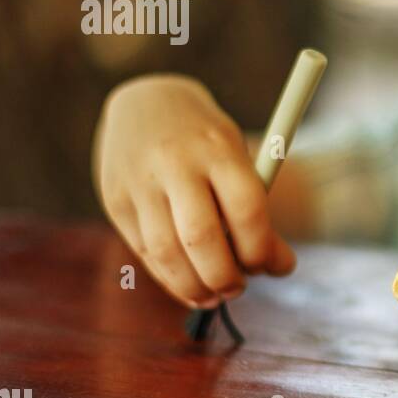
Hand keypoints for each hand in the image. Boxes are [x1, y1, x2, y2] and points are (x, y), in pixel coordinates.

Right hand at [93, 75, 295, 308]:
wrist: (146, 102)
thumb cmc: (208, 142)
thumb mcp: (238, 161)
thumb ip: (256, 212)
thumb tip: (282, 267)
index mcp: (218, 149)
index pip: (246, 208)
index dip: (261, 249)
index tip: (271, 265)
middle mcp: (175, 164)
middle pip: (202, 237)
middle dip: (226, 276)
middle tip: (239, 287)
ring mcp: (140, 182)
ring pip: (167, 252)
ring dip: (195, 286)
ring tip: (215, 295)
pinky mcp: (115, 200)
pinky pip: (144, 251)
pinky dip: (170, 279)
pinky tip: (190, 288)